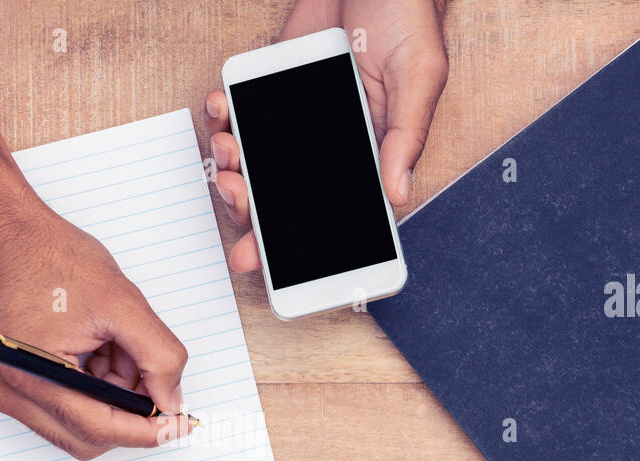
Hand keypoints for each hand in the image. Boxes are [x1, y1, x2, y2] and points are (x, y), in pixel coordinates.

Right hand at [0, 194, 190, 460]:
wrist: (4, 234)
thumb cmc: (50, 257)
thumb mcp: (122, 301)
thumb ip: (158, 356)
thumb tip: (171, 402)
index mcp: (30, 373)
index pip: (99, 429)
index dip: (147, 431)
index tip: (179, 425)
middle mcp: (7, 392)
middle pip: (88, 437)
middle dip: (128, 411)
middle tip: (149, 372)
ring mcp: (2, 392)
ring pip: (77, 428)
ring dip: (109, 401)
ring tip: (114, 350)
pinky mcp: (5, 386)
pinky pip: (60, 411)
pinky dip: (89, 392)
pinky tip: (94, 353)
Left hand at [205, 0, 448, 271]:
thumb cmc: (407, 18)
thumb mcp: (419, 77)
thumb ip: (406, 137)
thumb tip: (396, 194)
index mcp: (364, 156)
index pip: (325, 214)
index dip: (289, 244)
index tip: (258, 258)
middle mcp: (325, 147)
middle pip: (277, 198)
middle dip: (247, 209)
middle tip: (234, 195)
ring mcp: (294, 122)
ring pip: (251, 162)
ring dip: (230, 164)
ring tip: (227, 151)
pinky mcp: (270, 89)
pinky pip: (238, 115)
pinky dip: (222, 118)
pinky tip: (220, 110)